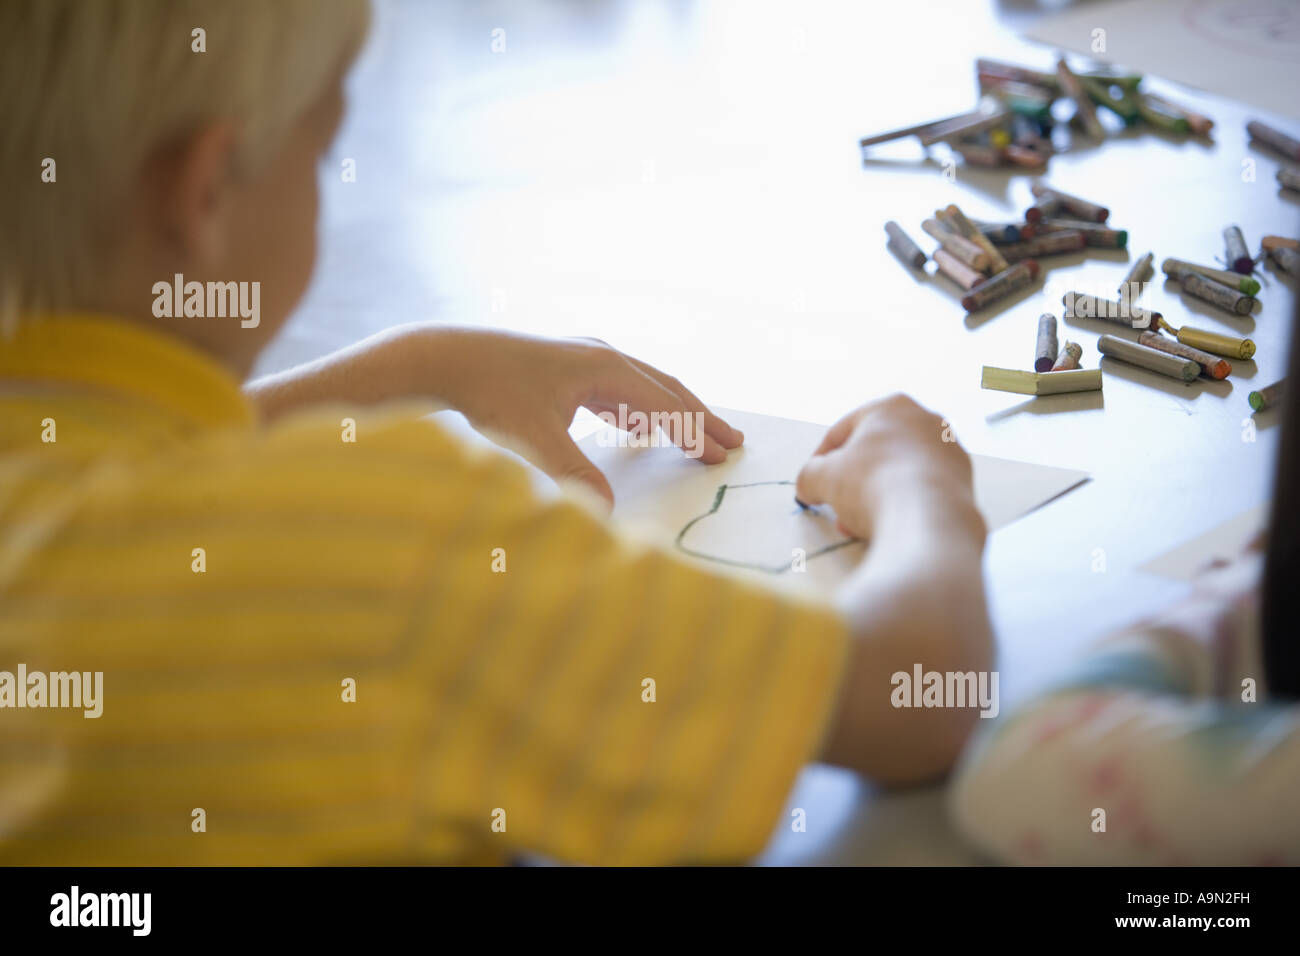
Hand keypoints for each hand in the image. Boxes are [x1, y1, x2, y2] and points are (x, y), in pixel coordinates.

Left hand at [422, 328, 742, 504]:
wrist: (445, 358)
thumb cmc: (489, 392)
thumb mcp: (534, 439)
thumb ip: (574, 476)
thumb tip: (605, 516)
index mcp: (605, 368)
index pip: (666, 404)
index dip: (696, 431)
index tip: (723, 454)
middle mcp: (601, 356)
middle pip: (665, 389)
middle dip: (698, 418)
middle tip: (731, 442)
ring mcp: (583, 358)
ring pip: (642, 387)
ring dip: (671, 413)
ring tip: (695, 436)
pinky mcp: (565, 367)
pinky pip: (617, 389)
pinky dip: (639, 410)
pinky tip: (638, 427)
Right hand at [795, 394, 980, 540]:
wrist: (927, 520)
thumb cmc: (870, 484)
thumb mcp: (820, 478)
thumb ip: (809, 476)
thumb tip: (810, 486)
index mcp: (891, 406)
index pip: (843, 430)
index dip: (821, 459)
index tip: (813, 482)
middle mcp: (926, 420)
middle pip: (876, 453)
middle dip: (852, 482)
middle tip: (837, 505)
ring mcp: (950, 451)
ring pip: (900, 474)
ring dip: (876, 497)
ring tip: (859, 524)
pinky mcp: (965, 481)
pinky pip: (923, 491)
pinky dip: (904, 505)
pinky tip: (889, 527)